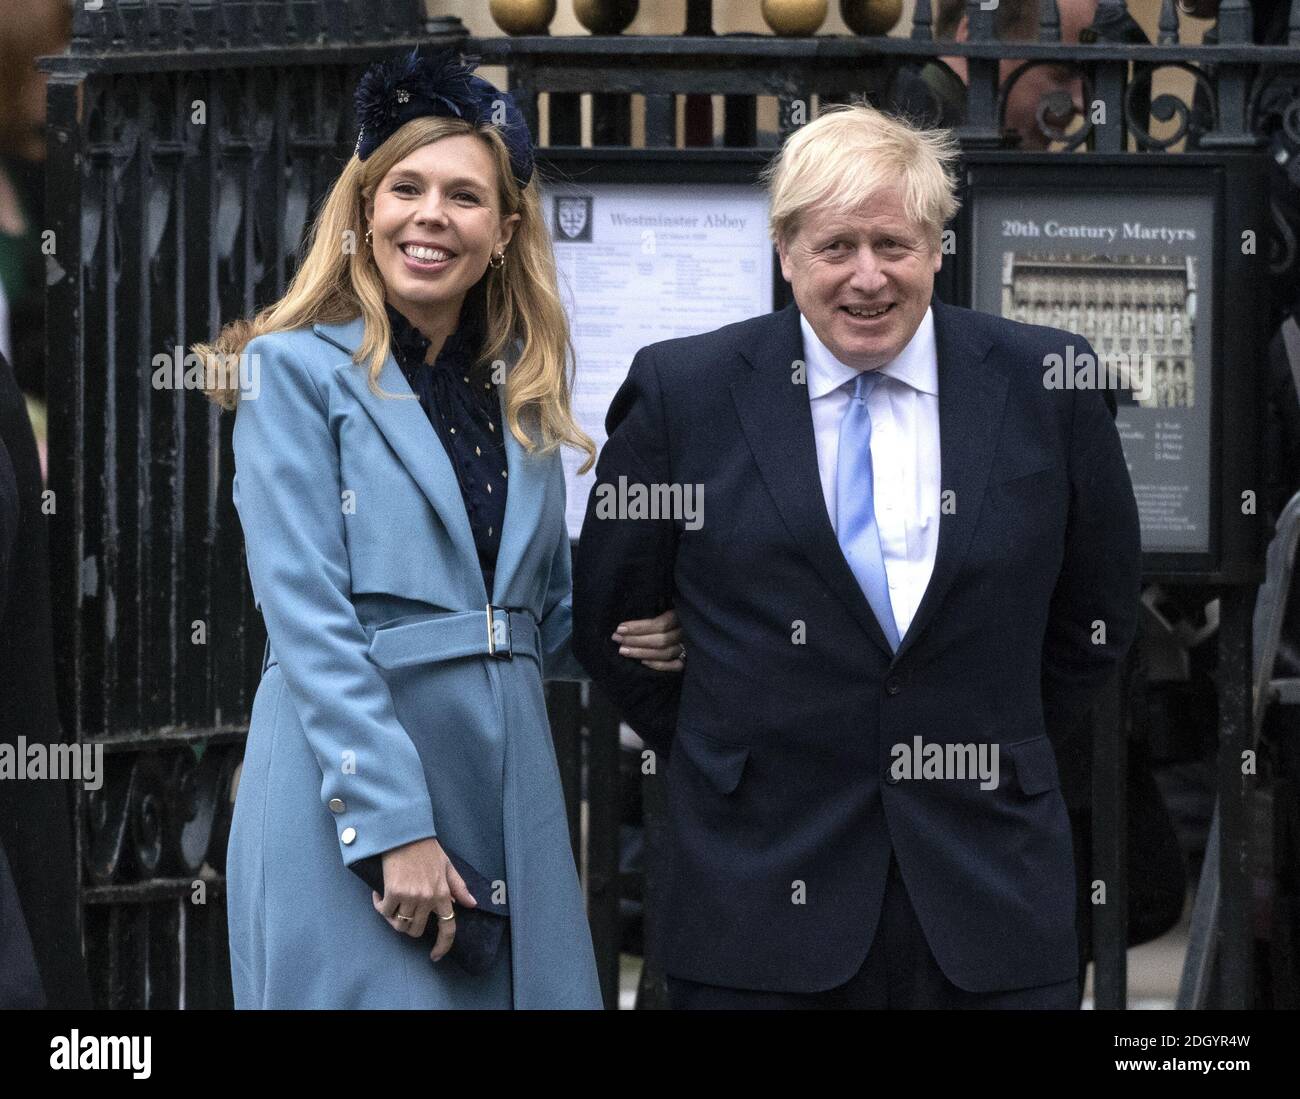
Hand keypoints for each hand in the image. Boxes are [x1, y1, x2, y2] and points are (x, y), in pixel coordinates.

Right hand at [373, 836, 477, 961]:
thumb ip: (459, 887)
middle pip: (417, 931)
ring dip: (393, 919)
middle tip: (404, 914)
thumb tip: (471, 904)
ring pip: (400, 924)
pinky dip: (380, 907)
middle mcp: (428, 899)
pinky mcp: (393, 892)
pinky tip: (379, 896)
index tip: (435, 956)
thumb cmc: (426, 849)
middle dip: (410, 927)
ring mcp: (411, 897)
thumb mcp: (447, 866)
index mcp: (444, 894)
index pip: (448, 927)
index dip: (443, 945)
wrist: (405, 833)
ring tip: (391, 906)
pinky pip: (384, 912)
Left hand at [612, 607, 683, 671]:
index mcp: (679, 614)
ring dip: (642, 653)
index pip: (661, 624)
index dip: (639, 628)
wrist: (683, 623)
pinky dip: (659, 665)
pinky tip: (643, 662)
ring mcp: (687, 647)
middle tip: (617, 639)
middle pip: (661, 640)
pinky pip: (675, 666)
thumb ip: (649, 608)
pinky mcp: (687, 660)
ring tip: (623, 650)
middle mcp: (685, 631)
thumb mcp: (658, 604)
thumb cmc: (661, 610)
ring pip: (665, 653)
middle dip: (636, 640)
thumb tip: (627, 619)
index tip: (620, 628)